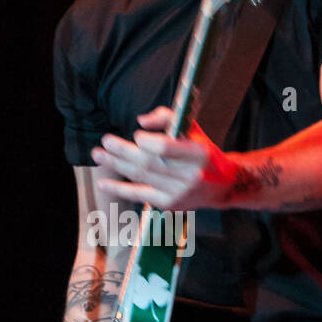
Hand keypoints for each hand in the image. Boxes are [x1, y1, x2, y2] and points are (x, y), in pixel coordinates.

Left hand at [91, 106, 238, 210]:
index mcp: (198, 153)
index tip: (137, 135)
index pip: (166, 148)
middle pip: (149, 162)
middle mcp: (189, 175)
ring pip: (141, 177)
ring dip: (116, 166)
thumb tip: (140, 121)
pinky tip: (103, 184)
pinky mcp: (169, 204)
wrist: (222, 185)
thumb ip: (168, 118)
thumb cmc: (203, 152)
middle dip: (123, 152)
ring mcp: (179, 192)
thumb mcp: (193, 129)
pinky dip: (120, 189)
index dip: (147, 142)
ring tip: (98, 155)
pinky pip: (140, 195)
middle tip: (105, 142)